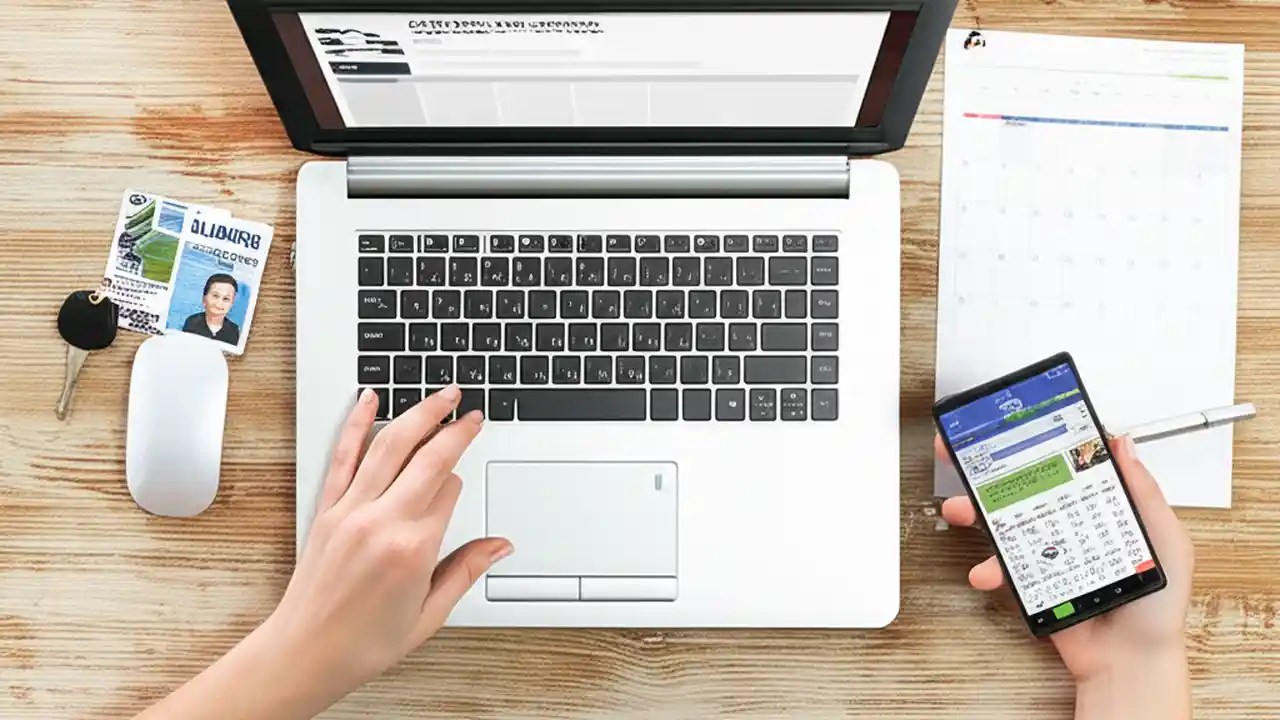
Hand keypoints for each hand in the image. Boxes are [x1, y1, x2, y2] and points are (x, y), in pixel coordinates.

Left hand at [264, 385, 511, 704]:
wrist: (304, 653)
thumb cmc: (362, 643)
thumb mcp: (429, 615)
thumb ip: (466, 571)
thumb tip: (500, 545)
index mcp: (413, 549)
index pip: (450, 492)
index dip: (461, 484)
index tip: (462, 484)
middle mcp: (381, 522)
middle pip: (428, 458)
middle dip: (455, 429)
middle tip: (471, 411)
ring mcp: (350, 511)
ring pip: (390, 445)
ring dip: (419, 414)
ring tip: (441, 396)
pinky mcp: (326, 509)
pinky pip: (343, 455)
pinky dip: (356, 423)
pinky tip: (368, 399)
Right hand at [938, 434, 1193, 717]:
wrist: (1132, 661)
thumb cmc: (1158, 609)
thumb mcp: (1167, 542)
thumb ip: (1146, 496)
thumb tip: (1124, 447)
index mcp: (1104, 510)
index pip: (1070, 467)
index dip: (1042, 445)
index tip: (1018, 429)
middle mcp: (1072, 526)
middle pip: (1027, 488)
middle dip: (992, 470)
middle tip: (967, 456)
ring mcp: (1049, 552)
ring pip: (1005, 523)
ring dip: (976, 512)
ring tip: (961, 509)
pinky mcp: (1032, 580)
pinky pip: (1002, 565)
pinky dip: (989, 566)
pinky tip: (987, 569)